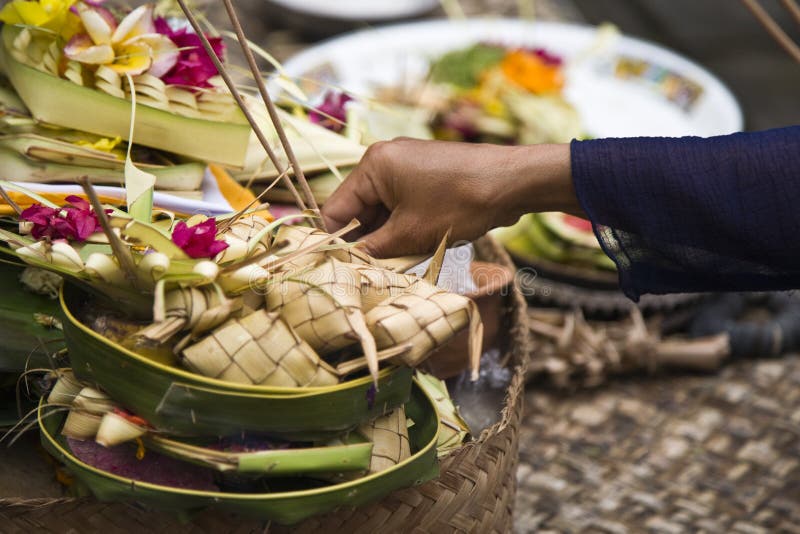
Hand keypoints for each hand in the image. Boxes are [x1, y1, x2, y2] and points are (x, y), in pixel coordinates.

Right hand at [322, 137, 577, 257]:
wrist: (513, 182)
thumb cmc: (459, 203)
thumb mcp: (410, 234)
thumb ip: (373, 250)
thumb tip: (349, 265)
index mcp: (373, 165)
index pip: (335, 209)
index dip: (335, 243)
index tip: (339, 272)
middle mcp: (386, 160)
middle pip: (359, 211)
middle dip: (366, 243)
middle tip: (371, 275)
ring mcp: (408, 167)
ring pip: (383, 213)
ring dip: (387, 240)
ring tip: (397, 266)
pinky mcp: (428, 177)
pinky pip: (404, 207)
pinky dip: (405, 229)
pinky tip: (415, 251)